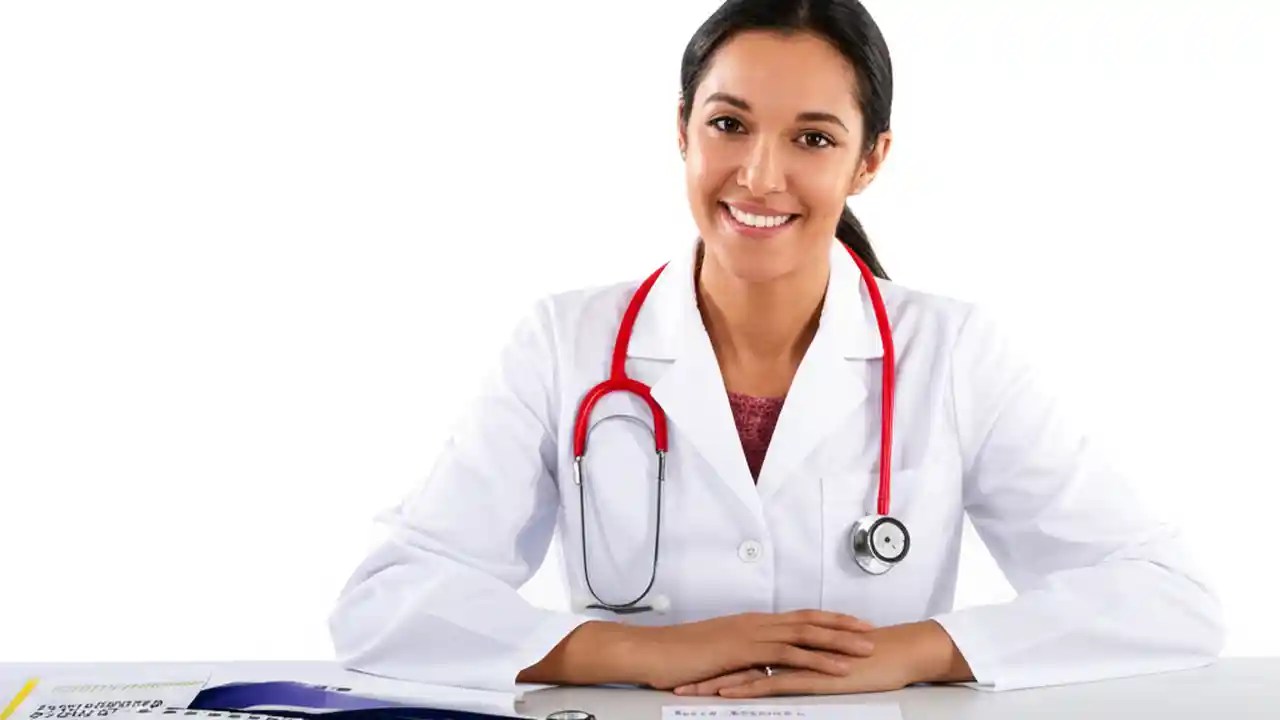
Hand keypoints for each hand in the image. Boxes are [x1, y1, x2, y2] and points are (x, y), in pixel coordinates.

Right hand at [633, 610, 876, 690]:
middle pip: (809, 621)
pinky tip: (838, 667)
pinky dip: (818, 660)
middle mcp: (756, 623)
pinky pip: (790, 655)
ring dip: (840, 641)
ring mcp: (752, 635)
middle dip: (843, 626)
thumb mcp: (718, 656)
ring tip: (865, 649)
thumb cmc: (678, 656)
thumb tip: (759, 667)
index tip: (852, 624)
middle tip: (871, 631)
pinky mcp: (746, 650)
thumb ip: (742, 658)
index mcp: (751, 623)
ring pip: (806, 634)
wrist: (653, 651)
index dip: (827, 620)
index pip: (798, 618)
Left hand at [672, 621, 972, 696]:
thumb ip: (798, 664)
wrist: (899, 651)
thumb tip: (778, 672)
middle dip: (704, 671)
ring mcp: (797, 660)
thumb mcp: (823, 663)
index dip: (712, 661)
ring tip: (688, 691)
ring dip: (716, 681)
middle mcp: (786, 648)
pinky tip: (729, 693)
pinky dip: (748, 687)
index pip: (741, 653)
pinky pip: (773, 682)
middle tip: (672, 680)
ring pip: (747, 670)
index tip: (684, 669)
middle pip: (736, 660)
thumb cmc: (867, 658)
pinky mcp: (812, 675)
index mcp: (787, 644)